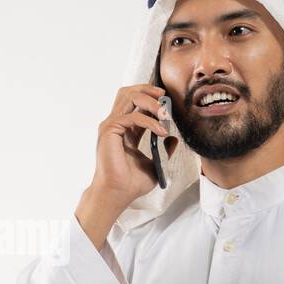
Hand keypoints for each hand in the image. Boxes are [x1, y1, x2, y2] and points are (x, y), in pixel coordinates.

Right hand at [89, 84, 178, 206]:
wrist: (118, 194)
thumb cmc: (131, 183)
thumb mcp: (154, 164)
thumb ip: (163, 150)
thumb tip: (174, 139)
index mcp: (124, 130)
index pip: (135, 103)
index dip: (151, 97)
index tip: (167, 101)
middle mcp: (116, 124)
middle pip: (128, 93)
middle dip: (147, 89)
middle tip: (164, 96)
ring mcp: (111, 126)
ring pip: (129, 97)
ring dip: (150, 102)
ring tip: (165, 113)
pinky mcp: (109, 131)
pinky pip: (132, 117)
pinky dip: (149, 122)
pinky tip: (161, 131)